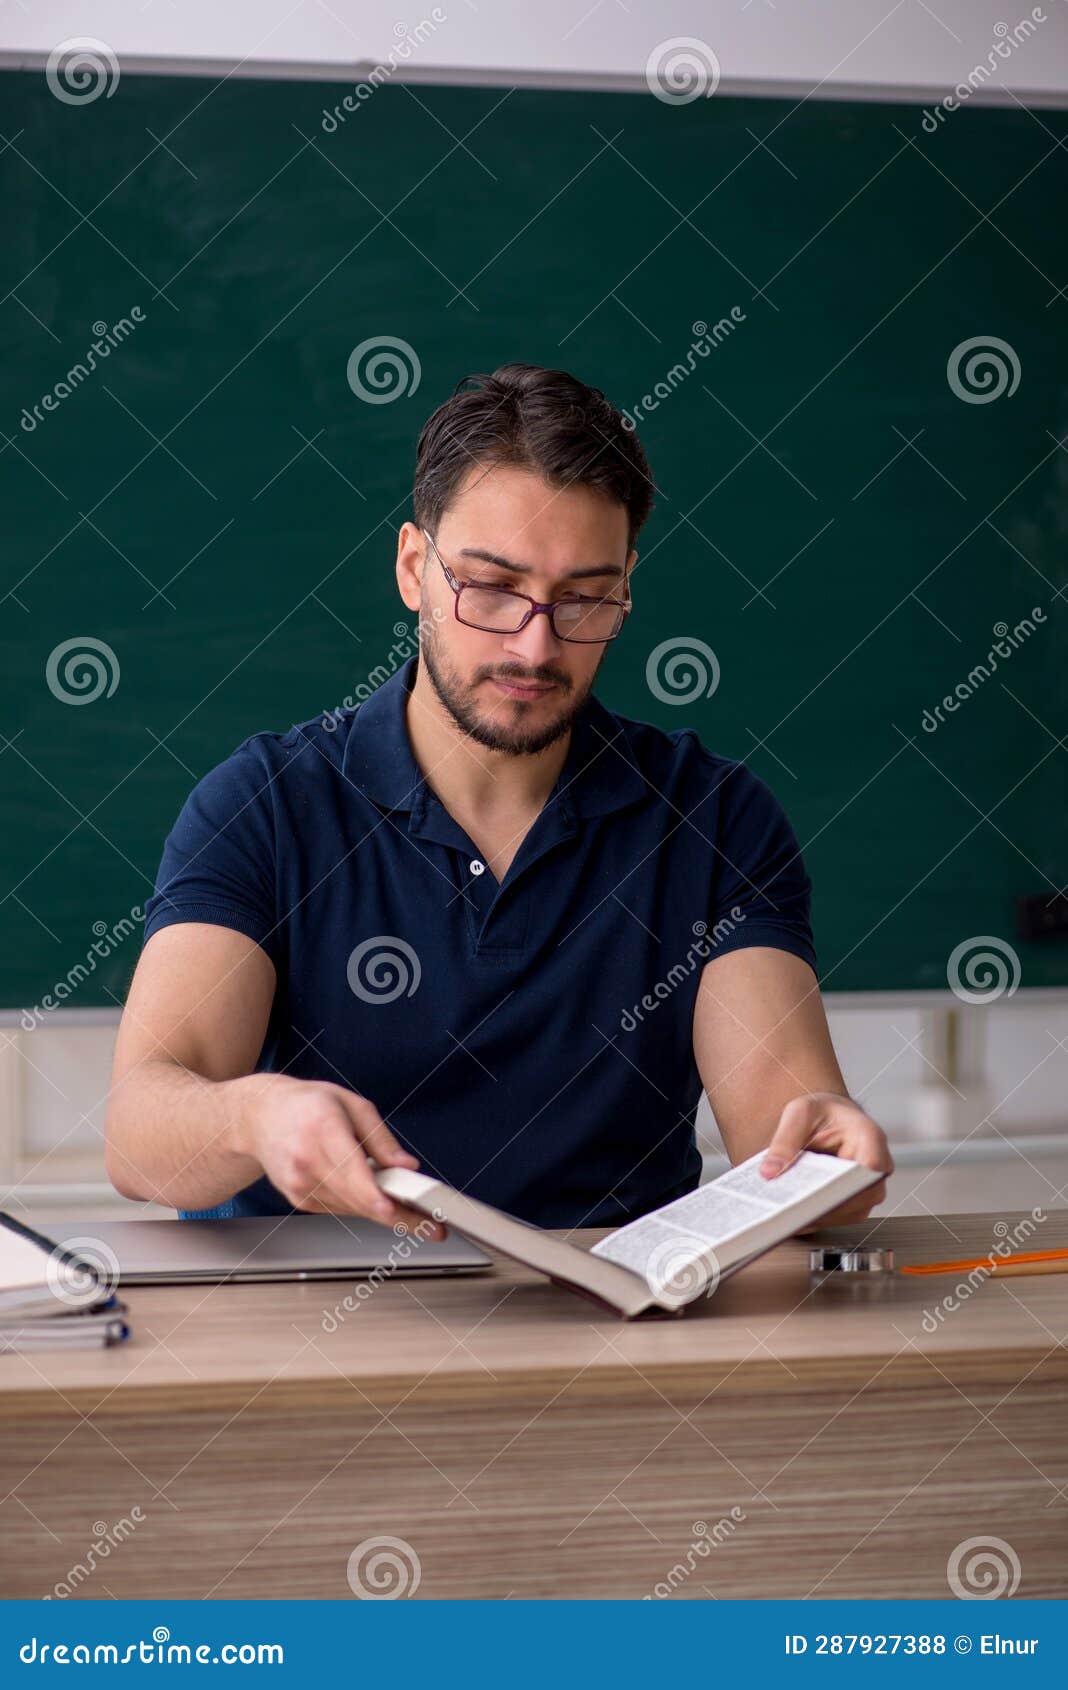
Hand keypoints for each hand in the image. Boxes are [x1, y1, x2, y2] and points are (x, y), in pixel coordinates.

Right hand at [232, 1073, 445, 1238]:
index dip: (372, 1194)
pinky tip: (372, 1195)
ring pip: (352, 1208)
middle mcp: (306, 1160)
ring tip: (411, 1210)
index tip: (393, 1209)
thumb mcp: (352, 1105)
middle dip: (397, 1215)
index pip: (350, 1169)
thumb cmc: (307, 1105)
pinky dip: (360, 1204)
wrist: (260, 1117)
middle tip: (430, 1227)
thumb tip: (407, 1165)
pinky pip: (340, 1209)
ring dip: (383, 1211)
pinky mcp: (299, 1199)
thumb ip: (381, 1138)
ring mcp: (299, 1184)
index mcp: (322, 1128)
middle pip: (356, 1198)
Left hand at [758, 1092, 892, 1228]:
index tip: (820, 1193)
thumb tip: (769, 1171)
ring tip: (784, 1216)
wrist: (830, 1119)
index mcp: (869, 1136)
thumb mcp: (799, 1113)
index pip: (870, 1167)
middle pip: (859, 1197)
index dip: (847, 1184)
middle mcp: (875, 1167)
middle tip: (791, 1210)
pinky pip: (837, 1218)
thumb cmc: (822, 1112)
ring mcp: (867, 1188)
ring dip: (817, 1215)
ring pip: (847, 1213)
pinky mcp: (854, 1204)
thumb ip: (785, 1140)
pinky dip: (813, 1218)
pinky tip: (789, 1216)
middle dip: (824, 1205)